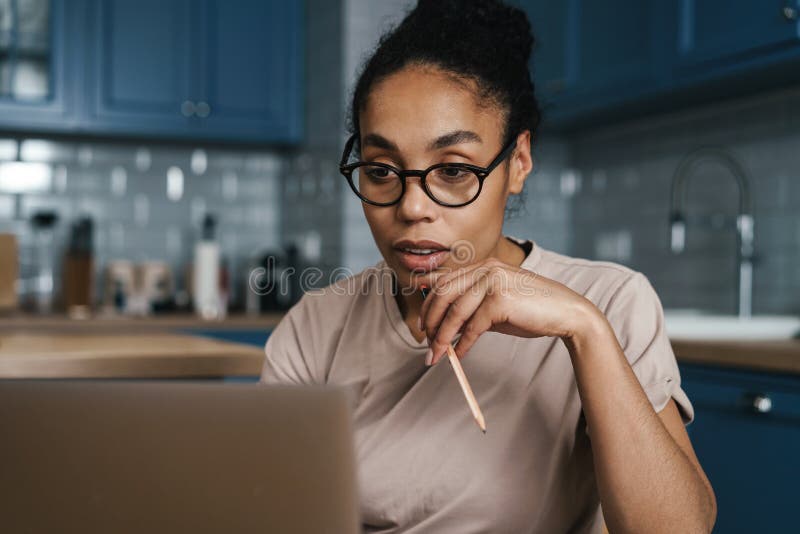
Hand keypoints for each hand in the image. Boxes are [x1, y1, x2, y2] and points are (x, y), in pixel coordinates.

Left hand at [418, 257, 594, 364]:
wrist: (567, 313)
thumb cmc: (532, 311)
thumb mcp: (496, 307)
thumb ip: (472, 311)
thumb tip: (445, 330)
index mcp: (483, 266)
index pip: (444, 282)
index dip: (429, 305)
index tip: (423, 325)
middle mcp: (486, 269)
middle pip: (443, 294)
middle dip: (431, 321)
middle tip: (426, 344)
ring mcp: (493, 281)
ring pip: (455, 312)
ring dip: (442, 337)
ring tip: (437, 355)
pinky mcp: (501, 299)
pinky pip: (473, 326)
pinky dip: (463, 343)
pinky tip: (459, 355)